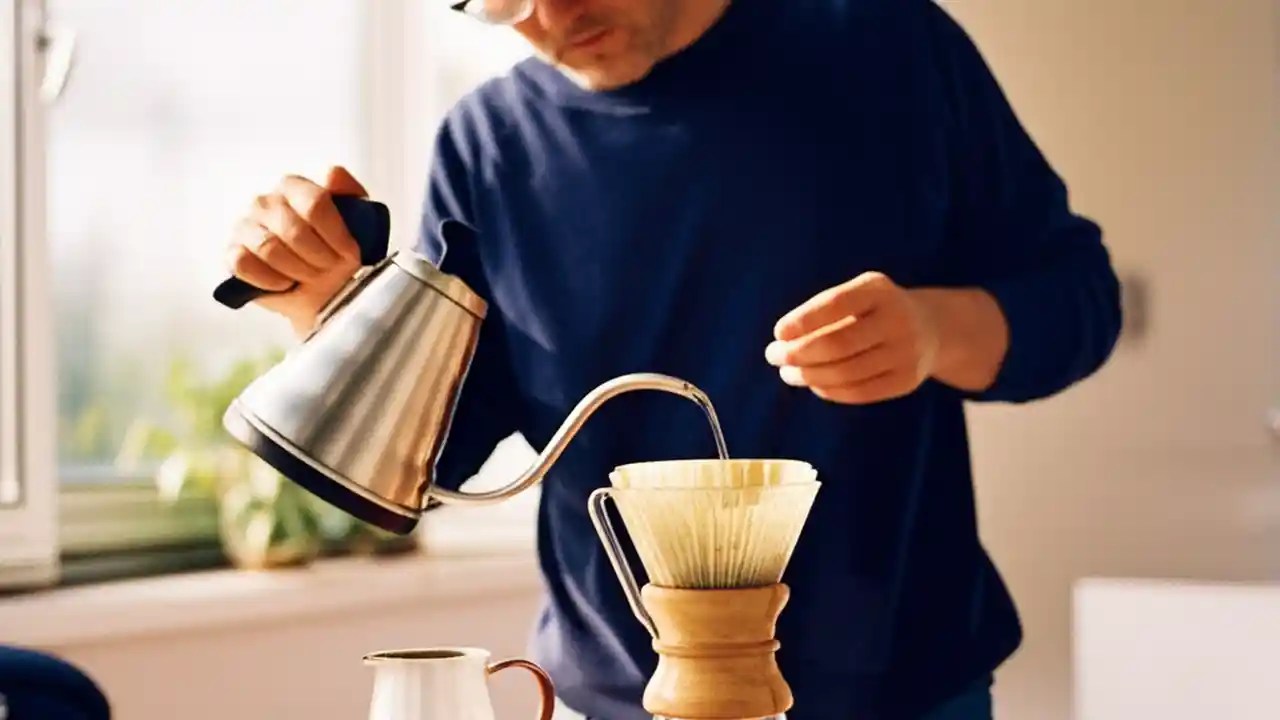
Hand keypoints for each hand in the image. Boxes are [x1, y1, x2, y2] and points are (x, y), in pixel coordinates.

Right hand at [225, 166, 367, 335]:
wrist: (324, 289)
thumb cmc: (339, 251)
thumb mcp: (358, 219)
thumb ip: (349, 191)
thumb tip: (331, 175)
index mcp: (294, 187)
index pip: (315, 203)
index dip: (336, 235)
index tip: (349, 254)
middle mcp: (265, 202)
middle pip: (294, 230)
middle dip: (319, 258)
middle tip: (329, 269)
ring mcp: (245, 226)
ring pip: (269, 248)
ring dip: (298, 270)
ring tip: (310, 277)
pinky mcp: (232, 253)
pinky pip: (244, 264)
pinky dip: (270, 280)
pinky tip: (285, 283)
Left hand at [765, 272, 940, 403]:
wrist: (931, 328)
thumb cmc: (874, 310)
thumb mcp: (856, 296)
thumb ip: (823, 314)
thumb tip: (783, 343)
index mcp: (878, 289)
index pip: (835, 303)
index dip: (803, 320)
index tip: (777, 333)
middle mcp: (897, 319)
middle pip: (837, 344)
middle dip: (798, 353)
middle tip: (773, 356)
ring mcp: (905, 352)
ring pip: (845, 373)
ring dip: (807, 376)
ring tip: (787, 373)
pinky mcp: (906, 381)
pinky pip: (858, 392)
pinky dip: (828, 390)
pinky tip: (813, 384)